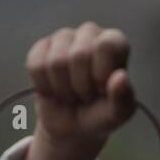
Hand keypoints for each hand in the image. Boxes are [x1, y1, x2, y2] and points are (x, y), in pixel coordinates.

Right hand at [26, 22, 134, 151]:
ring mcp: (64, 37)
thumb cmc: (100, 115)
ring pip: (55, 62)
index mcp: (115, 43)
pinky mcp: (41, 47)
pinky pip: (36, 66)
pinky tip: (54, 90)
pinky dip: (45, 87)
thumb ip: (123, 99)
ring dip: (62, 89)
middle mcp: (90, 33)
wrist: (73, 127)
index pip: (105, 46)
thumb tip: (120, 77)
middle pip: (78, 55)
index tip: (101, 90)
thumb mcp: (117, 114)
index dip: (100, 75)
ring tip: (71, 94)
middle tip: (85, 96)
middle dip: (80, 86)